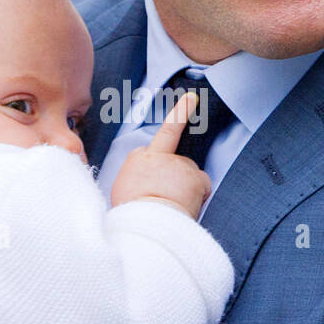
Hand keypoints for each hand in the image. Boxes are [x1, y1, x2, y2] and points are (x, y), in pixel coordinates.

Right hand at [110, 92, 211, 218]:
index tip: (192, 99)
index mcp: (137, 159)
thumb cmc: (130, 214)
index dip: (178, 117)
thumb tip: (143, 185)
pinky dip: (198, 195)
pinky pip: (202, 185)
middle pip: (175, 160)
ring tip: (173, 205)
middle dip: (176, 175)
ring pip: (189, 173)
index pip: (158, 137)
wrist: (144, 223)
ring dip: (186, 187)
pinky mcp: (194, 175)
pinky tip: (186, 205)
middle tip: (167, 196)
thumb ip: (136, 178)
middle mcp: (158, 155)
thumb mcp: (121, 191)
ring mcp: (178, 163)